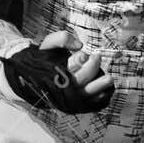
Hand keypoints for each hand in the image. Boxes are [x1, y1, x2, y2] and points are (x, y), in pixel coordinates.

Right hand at [1, 30, 115, 113]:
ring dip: (99, 86)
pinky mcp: (75, 104)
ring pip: (86, 94)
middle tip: (97, 56)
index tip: (85, 55)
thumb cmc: (45, 58)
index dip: (79, 61)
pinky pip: (89, 103)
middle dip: (91, 68)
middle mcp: (62, 86)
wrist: (33, 80)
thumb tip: (79, 45)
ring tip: (110, 79)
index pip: (69, 67)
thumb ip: (60, 39)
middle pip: (80, 79)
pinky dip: (99, 98)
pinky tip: (107, 91)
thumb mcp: (48, 44)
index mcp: (54, 72)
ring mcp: (69, 97)